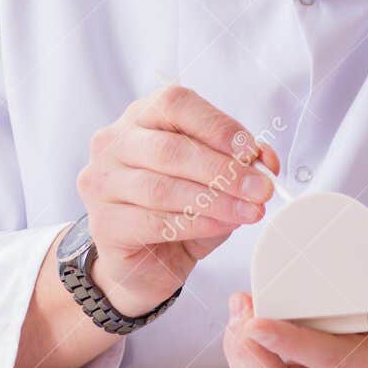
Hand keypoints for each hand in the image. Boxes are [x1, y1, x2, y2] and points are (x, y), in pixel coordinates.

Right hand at [76, 85, 278, 316]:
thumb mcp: (213, 180)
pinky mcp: (103, 223)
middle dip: (223, 170)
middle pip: (170, 149)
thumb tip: (265, 161)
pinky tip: (222, 225)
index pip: (175, 104)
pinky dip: (195, 223)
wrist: (146, 263)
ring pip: (162, 188)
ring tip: (249, 211)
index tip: (253, 152)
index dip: (218, 126)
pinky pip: (154, 221)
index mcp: (140, 117)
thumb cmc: (179, 212)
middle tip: (262, 189)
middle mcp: (113, 144)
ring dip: (215, 200)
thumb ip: (235, 164)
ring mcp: (102, 183)